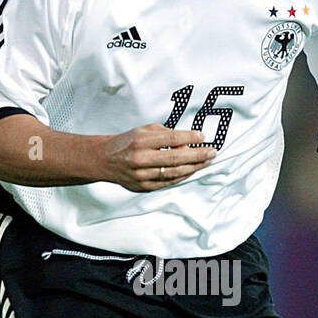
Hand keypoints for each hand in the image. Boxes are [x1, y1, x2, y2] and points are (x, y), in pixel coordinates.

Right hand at [100, 123, 216, 192]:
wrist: (104, 160)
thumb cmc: (126, 143)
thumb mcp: (143, 130)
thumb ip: (165, 134)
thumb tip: (188, 140)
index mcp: (141, 141)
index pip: (171, 138)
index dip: (189, 137)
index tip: (202, 136)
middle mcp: (141, 159)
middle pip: (176, 157)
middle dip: (198, 155)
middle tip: (212, 152)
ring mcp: (142, 175)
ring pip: (175, 172)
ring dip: (194, 167)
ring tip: (206, 161)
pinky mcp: (144, 187)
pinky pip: (168, 182)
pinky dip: (183, 176)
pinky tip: (192, 169)